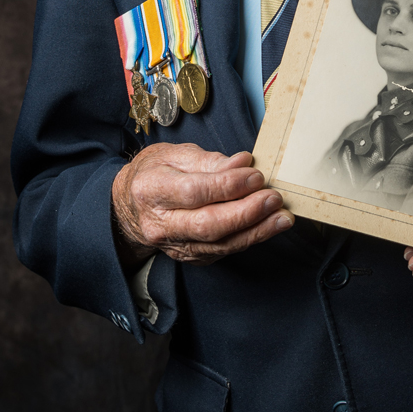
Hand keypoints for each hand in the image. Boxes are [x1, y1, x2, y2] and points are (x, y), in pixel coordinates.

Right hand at [111, 143, 292, 267]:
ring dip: (256, 231)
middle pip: (208, 225)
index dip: (228, 186)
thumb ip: (210, 160)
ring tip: (282, 217)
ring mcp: (174, 245)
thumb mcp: (175, 154)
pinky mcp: (189, 257)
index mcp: (152, 190)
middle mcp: (161, 224)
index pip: (194, 192)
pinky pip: (222, 252)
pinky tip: (267, 227)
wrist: (130, 205)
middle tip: (274, 199)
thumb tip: (242, 163)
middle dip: (246, 213)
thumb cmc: (155, 173)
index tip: (256, 176)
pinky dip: (247, 239)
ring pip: (219, 244)